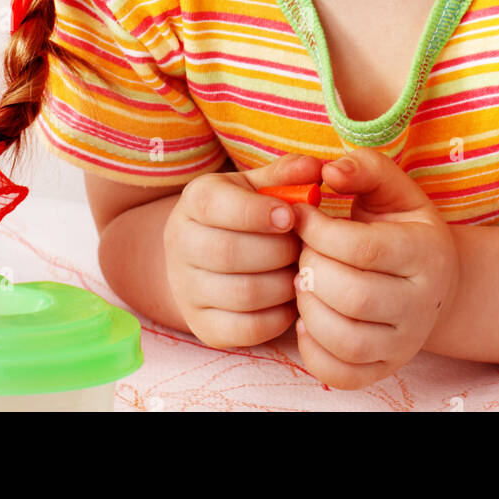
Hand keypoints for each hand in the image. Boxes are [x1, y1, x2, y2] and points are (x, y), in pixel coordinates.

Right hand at [163, 151, 323, 349]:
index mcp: (195, 200)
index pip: (216, 205)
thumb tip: (317, 168)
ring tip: (299, 271)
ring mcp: (186, 289)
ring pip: (243, 293)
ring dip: (283, 284)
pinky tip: (289, 298)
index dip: (258, 212)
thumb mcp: (259, 187)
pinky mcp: (203, 327)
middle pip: (230, 252)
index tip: (291, 217)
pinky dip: (278, 316)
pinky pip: (247, 329)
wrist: (206, 258)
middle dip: (279, 251)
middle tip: (302, 248)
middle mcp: (180, 243)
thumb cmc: (244, 215)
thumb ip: (287, 175)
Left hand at [291, 149, 459, 390]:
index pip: (364, 248)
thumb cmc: (401, 225)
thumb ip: (362, 168)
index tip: (298, 215)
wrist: (434, 279)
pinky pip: (341, 374)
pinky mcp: (384, 369)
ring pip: (347, 339)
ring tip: (303, 279)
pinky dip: (312, 349)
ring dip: (309, 307)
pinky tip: (307, 317)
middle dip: (312, 268)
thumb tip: (328, 171)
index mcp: (426, 253)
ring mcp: (405, 343)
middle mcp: (422, 304)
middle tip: (300, 250)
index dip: (319, 231)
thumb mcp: (391, 188)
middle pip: (354, 296)